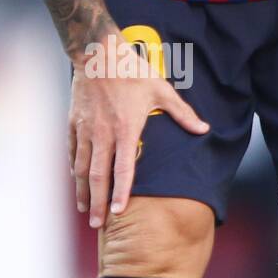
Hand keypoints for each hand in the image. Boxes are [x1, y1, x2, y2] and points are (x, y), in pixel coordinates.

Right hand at [69, 34, 209, 226]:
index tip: (118, 213)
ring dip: (82, 191)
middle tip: (97, 224)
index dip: (120, 193)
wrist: (98, 53)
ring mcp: (86, 129)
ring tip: (84, 210)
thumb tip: (205, 129)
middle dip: (96, 203)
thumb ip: (183, 113)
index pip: (123, 169)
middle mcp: (103, 134)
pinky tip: (76, 180)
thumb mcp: (162, 90)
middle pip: (98, 176)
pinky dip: (73, 168)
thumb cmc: (133, 71)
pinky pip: (72, 151)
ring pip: (81, 167)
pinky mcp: (73, 122)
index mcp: (126, 129)